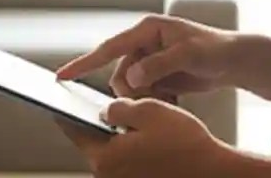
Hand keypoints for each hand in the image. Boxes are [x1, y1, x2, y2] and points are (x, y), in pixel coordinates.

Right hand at [56, 14, 238, 99]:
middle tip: (161, 91)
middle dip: (135, 89)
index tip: (62, 76)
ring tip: (172, 91)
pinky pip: (144, 94)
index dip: (84, 63)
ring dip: (147, 96)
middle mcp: (144, 44)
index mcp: (146, 30)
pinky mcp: (157, 75)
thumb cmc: (215, 49)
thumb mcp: (189, 54)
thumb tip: (132, 75)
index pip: (109, 48)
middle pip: (120, 75)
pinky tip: (176, 93)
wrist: (234, 61)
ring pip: (130, 88)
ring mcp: (150, 60)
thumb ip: (159, 64)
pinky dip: (156, 99)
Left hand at [57, 98, 235, 177]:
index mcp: (105, 158)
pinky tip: (148, 135)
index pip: (74, 130)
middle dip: (100, 121)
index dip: (66, 110)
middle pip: (94, 142)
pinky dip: (132, 148)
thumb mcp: (149, 110)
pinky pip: (127, 162)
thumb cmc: (185, 143)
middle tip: (109, 103)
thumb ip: (119, 108)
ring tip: (136, 117)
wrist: (214, 171)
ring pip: (112, 151)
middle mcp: (109, 176)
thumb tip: (105, 111)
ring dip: (119, 135)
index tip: (57, 100)